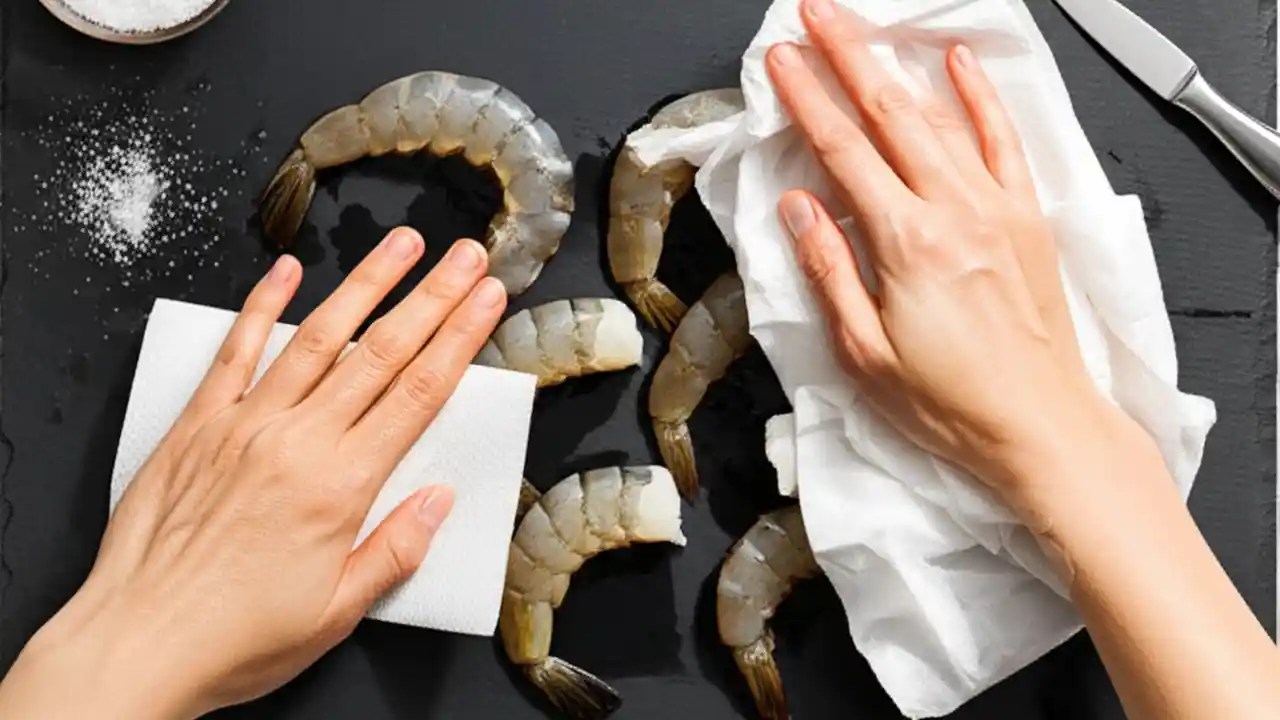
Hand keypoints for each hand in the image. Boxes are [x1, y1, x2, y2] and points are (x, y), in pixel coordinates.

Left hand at [0, 229, 505, 718]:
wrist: (138, 642)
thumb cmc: (236, 637)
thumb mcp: (337, 611)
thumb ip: (394, 550)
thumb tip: (439, 500)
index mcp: (340, 486)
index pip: (417, 393)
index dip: (460, 339)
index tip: (487, 300)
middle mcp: (297, 441)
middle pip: (380, 353)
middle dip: (431, 297)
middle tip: (465, 256)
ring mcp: (244, 424)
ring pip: (318, 337)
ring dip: (365, 284)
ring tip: (400, 245)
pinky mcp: (197, 425)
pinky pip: (235, 352)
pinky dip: (261, 306)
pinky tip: (285, 269)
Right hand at [767, 0, 1139, 510]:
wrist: (1041, 426)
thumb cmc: (953, 402)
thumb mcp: (863, 353)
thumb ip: (829, 270)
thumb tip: (799, 208)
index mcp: (906, 243)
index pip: (843, 151)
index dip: (807, 99)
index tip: (782, 63)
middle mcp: (955, 212)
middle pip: (889, 114)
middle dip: (847, 57)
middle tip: (817, 17)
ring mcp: (997, 209)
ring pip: (939, 117)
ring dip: (897, 68)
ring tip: (868, 34)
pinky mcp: (1027, 219)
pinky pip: (1004, 140)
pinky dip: (981, 97)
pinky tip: (961, 64)